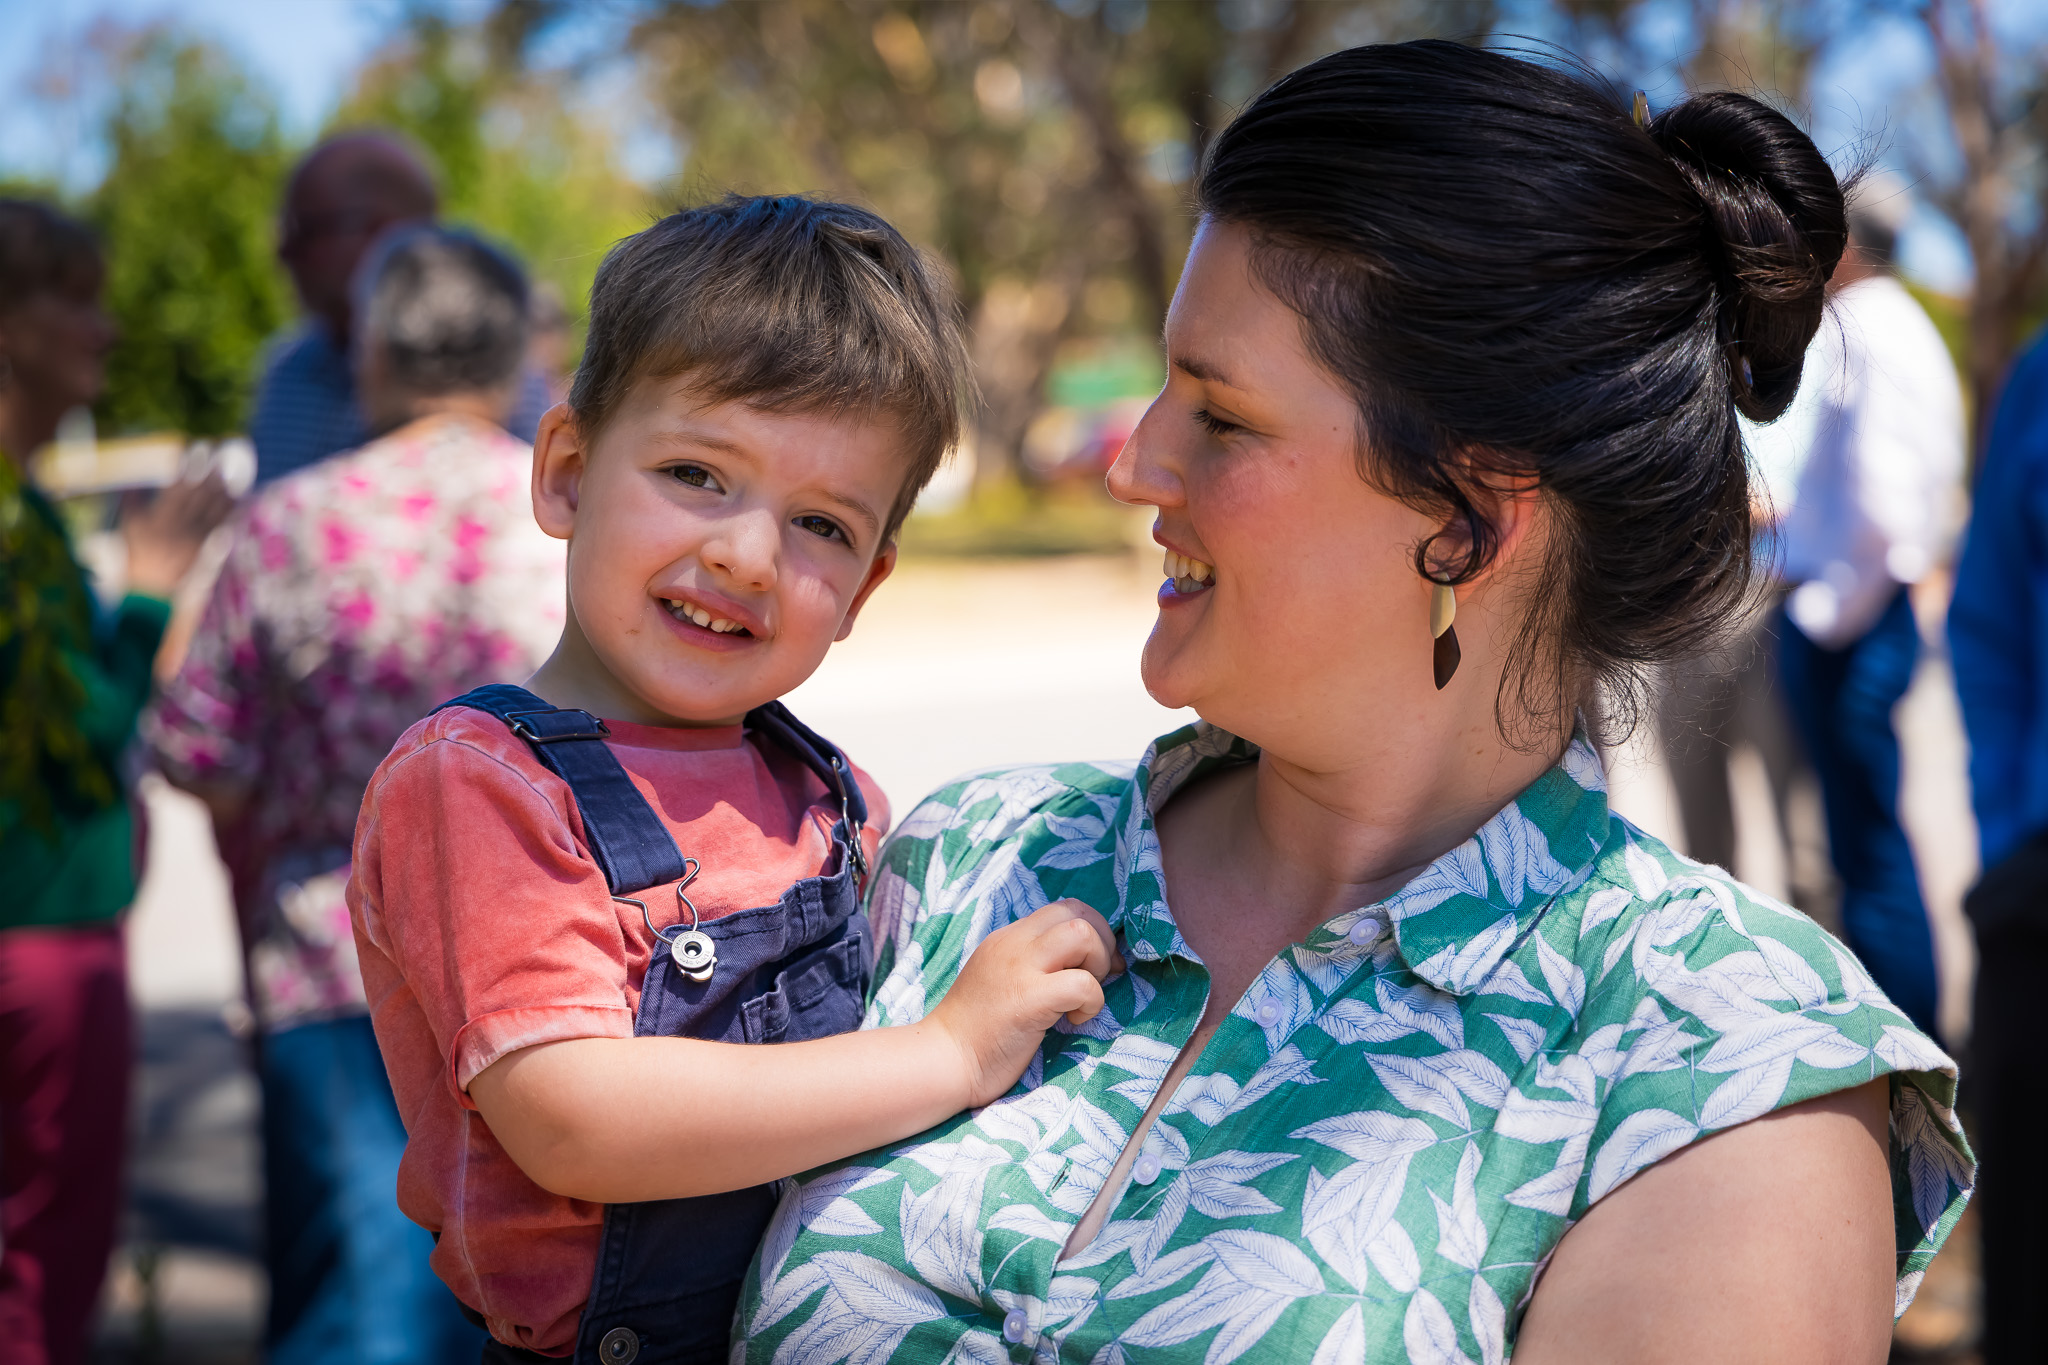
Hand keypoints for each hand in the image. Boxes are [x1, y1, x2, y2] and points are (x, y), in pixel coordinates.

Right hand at [122, 467, 234, 597]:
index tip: (195, 451)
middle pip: (199, 494)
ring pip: (213, 507)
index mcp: (160, 516)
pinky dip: (229, 509)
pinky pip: (221, 524)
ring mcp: (195, 536)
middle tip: (219, 458)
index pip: (178, 485)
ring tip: (228, 473)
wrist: (151, 589)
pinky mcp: (207, 546)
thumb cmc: (136, 554)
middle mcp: (180, 525)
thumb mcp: (128, 526)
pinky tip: (236, 497)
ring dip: (223, 489)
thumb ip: (130, 501)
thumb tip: (132, 479)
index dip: (189, 466)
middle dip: (209, 474)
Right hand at [927, 899, 1123, 1108]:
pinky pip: (1082, 984)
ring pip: (1082, 934)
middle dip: (1102, 944)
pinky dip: (1092, 1001)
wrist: (945, 1058)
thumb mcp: (1001, 976)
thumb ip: (1031, 960)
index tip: (1096, 965)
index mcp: (1009, 937)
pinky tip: (1074, 1020)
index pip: (1064, 908)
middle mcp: (1014, 943)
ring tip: (1083, 997)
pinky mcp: (1029, 999)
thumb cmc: (976, 1029)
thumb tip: (1078, 959)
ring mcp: (1020, 968)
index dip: (1092, 930)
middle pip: (1077, 912)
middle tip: (1097, 979)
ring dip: (1099, 965)